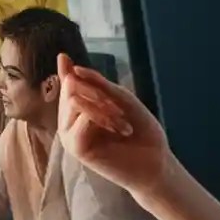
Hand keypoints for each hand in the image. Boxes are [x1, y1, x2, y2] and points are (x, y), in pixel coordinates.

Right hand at [57, 53, 169, 199]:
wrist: (155, 162)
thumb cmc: (140, 132)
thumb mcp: (121, 100)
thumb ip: (97, 84)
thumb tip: (70, 65)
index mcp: (79, 111)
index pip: (68, 85)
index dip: (65, 70)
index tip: (64, 57)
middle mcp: (69, 122)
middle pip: (70, 88)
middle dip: (98, 92)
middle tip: (120, 111)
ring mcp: (69, 135)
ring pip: (74, 100)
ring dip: (103, 107)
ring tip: (122, 124)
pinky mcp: (76, 148)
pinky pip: (82, 118)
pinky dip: (102, 118)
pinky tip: (118, 130)